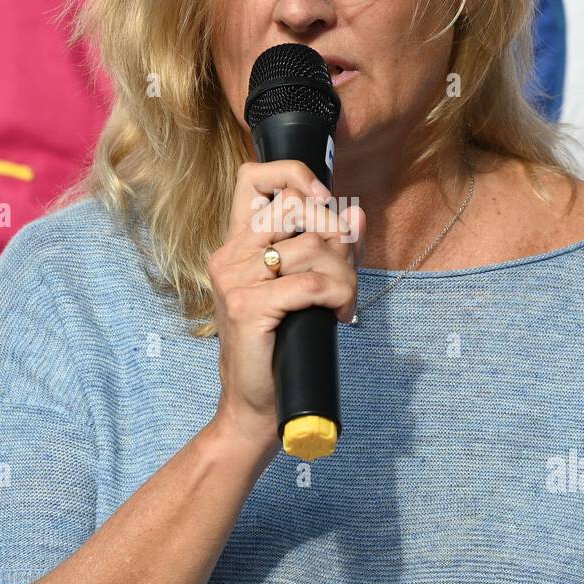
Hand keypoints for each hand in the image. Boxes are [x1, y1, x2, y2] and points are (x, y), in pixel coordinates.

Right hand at [208, 159, 365, 457]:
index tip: (325, 205)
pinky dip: (338, 295)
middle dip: (334, 234)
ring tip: (344, 302)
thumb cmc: (278, 347)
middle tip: (344, 271)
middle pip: (296, 209)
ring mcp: (234, 280)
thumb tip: (355, 213)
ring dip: (344, 275)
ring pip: (311, 248)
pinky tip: (340, 314)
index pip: (255, 178)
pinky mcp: (247, 306)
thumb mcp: (302, 288)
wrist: (254, 405)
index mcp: (235, 245)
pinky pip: (311, 283)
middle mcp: (229, 256)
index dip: (296, 178)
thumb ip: (325, 248)